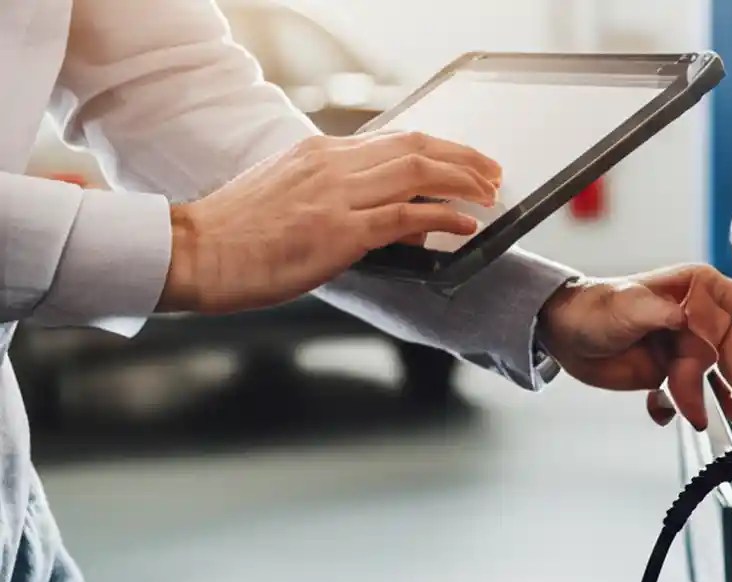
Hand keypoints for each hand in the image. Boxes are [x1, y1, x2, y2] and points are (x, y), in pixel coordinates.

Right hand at [158, 132, 501, 313]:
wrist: (196, 252)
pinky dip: (442, 217)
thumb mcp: (291, 197)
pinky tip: (464, 225)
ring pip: (417, 173)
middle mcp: (333, 165)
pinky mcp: (338, 232)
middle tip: (493, 174)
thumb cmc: (238, 235)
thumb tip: (389, 218)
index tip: (470, 161)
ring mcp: (336, 197)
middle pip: (417, 147)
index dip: (444, 148)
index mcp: (321, 154)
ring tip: (488, 195)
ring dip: (463, 183)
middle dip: (465, 160)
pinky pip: (405, 216)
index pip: (399, 138)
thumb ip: (338, 198)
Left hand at [536, 265, 731, 432]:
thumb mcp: (624, 307)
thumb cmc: (589, 308)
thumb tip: (689, 329)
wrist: (559, 332)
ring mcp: (687, 347)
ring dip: (729, 403)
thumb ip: (661, 318)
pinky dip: (690, 409)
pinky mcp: (672, 372)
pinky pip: (695, 396)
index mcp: (700, 291)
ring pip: (722, 381)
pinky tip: (684, 417)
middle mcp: (700, 317)